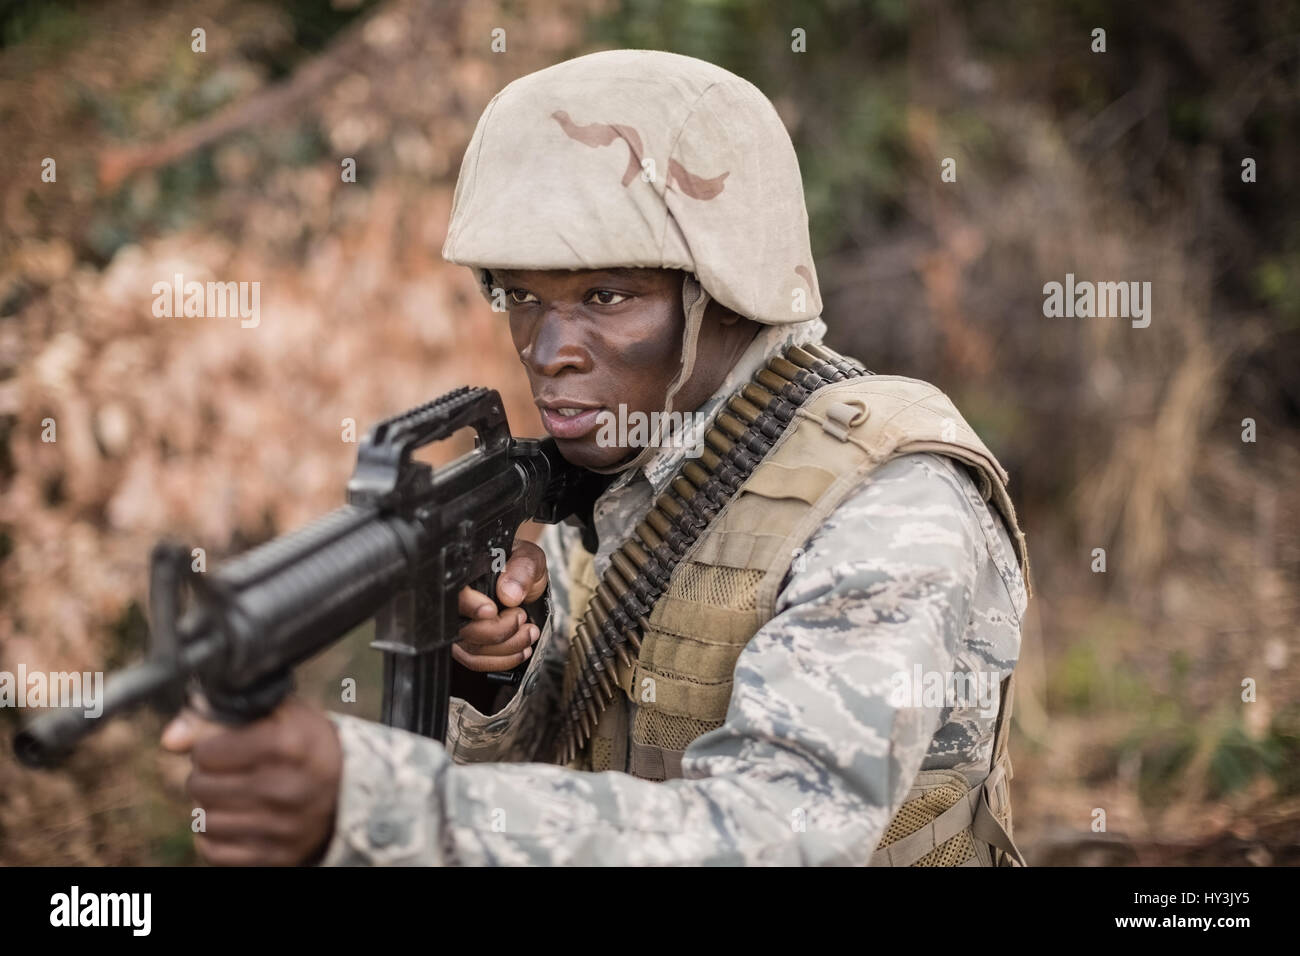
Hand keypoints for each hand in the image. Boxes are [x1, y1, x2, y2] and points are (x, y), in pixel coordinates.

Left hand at [160, 697, 341, 865]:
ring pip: (204, 820)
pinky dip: (213, 836)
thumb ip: (217, 717)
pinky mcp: (277, 856)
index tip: (224, 745)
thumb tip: (169, 740)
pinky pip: (213, 852)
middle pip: (200, 785)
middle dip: (205, 774)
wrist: (349, 787)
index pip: (206, 752)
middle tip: (226, 770)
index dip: (208, 745)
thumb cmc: (303, 743)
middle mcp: (286, 788)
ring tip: (230, 794)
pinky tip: (232, 819)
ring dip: (208, 805)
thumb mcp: (273, 714)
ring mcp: (282, 827)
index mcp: (288, 745)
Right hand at [454, 540, 547, 672]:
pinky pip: (476, 661)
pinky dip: (502, 660)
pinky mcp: (468, 643)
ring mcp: (459, 626)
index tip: (492, 610)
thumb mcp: (529, 558)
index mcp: (465, 575)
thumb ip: (522, 569)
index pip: (453, 595)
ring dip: (505, 647)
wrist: (524, 581)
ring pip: (470, 649)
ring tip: (529, 633)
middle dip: (498, 630)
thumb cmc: (521, 566)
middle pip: (460, 629)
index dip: (469, 606)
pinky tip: (521, 650)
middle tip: (522, 617)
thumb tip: (509, 594)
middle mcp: (455, 603)